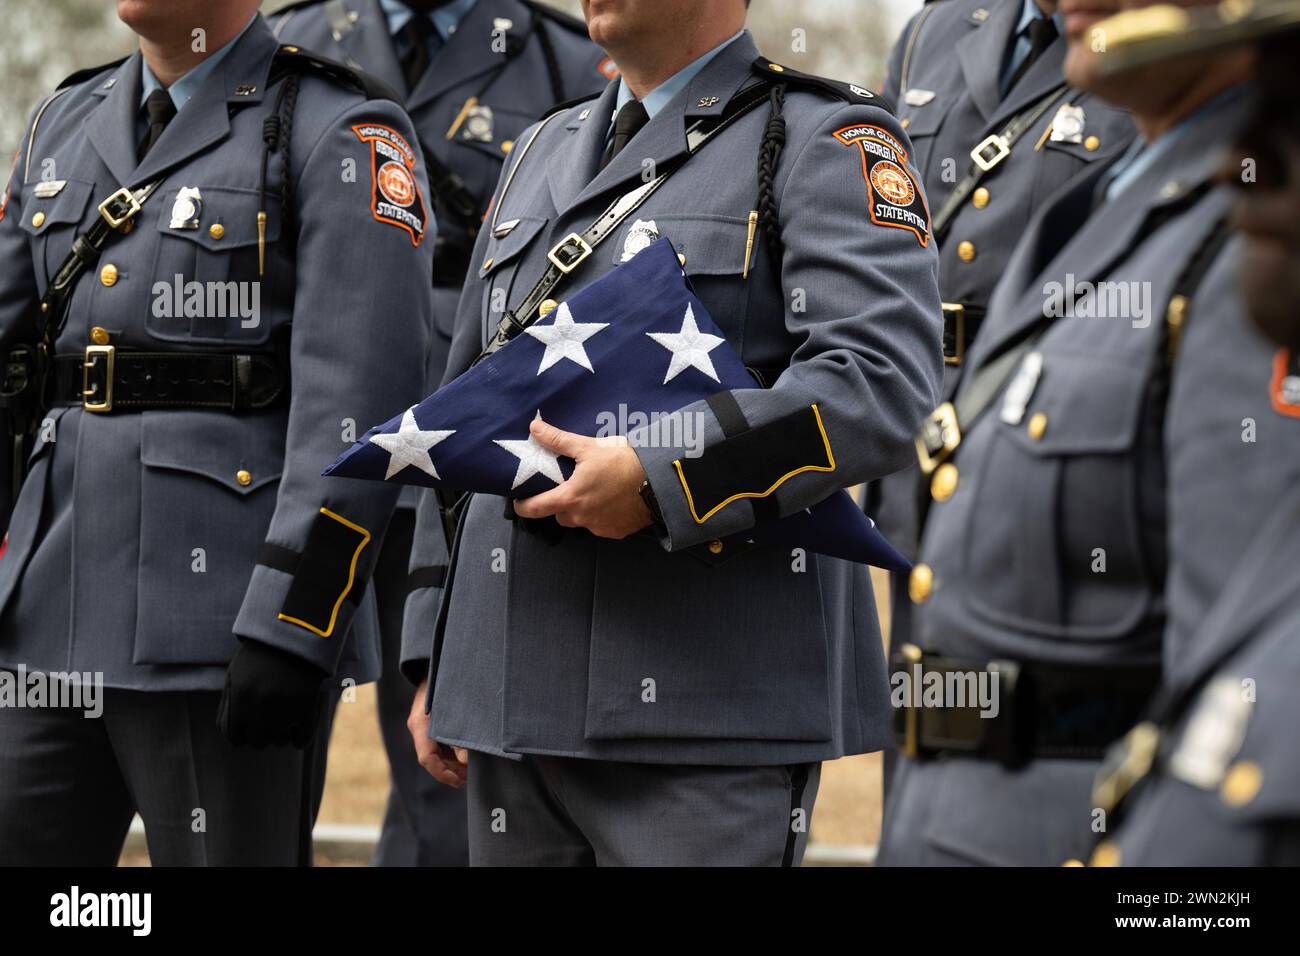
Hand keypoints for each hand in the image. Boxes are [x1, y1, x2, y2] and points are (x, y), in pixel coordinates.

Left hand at [218, 639, 325, 748]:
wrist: (297, 631)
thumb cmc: (263, 654)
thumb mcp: (237, 674)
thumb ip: (231, 705)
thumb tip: (234, 736)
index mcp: (240, 696)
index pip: (234, 737)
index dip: (241, 735)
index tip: (250, 730)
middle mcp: (260, 705)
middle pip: (257, 742)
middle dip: (262, 734)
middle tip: (269, 723)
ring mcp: (285, 707)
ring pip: (279, 742)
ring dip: (281, 735)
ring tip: (285, 721)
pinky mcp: (307, 707)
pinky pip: (301, 740)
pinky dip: (300, 739)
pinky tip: (299, 730)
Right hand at [408, 679, 467, 786]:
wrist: (437, 662)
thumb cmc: (447, 684)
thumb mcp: (456, 710)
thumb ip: (460, 736)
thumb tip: (465, 761)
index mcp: (420, 724)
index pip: (426, 758)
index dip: (441, 773)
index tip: (458, 781)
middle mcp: (418, 727)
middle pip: (430, 758)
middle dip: (448, 771)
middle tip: (467, 779)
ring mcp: (421, 725)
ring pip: (433, 752)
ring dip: (449, 764)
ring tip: (468, 772)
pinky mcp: (427, 722)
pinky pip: (435, 744)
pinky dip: (449, 753)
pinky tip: (463, 758)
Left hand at [513, 417, 652, 538]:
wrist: (659, 481)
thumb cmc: (622, 462)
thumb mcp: (588, 447)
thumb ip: (558, 440)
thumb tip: (534, 427)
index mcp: (569, 498)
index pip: (535, 509)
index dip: (523, 506)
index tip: (520, 502)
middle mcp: (581, 517)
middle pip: (560, 515)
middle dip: (561, 504)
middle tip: (571, 487)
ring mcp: (599, 527)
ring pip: (581, 521)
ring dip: (582, 510)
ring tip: (596, 492)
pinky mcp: (616, 532)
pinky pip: (602, 526)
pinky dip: (603, 516)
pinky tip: (613, 501)